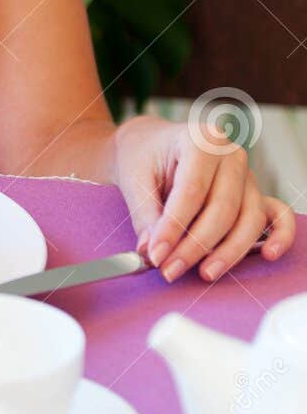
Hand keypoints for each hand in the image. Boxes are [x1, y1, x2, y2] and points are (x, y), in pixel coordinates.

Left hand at [112, 113, 295, 282]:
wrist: (150, 145)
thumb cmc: (143, 157)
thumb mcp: (134, 179)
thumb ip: (145, 216)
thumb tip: (153, 251)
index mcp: (201, 140)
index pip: (192, 190)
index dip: (174, 227)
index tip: (157, 254)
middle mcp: (231, 156)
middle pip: (223, 208)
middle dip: (196, 245)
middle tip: (170, 270)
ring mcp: (247, 175)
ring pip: (248, 219)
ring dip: (227, 251)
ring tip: (204, 273)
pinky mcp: (254, 195)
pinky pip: (276, 215)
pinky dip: (279, 236)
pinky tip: (268, 254)